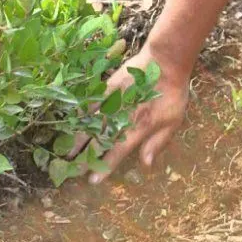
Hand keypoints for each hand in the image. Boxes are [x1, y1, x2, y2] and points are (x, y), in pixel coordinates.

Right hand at [68, 46, 190, 183]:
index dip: (104, 167)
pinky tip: (71, 123)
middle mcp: (122, 118)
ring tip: (67, 152)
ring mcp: (113, 102)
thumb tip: (146, 164)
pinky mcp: (107, 88)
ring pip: (92, 125)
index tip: (92, 180)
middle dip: (86, 157)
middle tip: (73, 170)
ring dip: (78, 139)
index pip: (118, 152)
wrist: (165, 61)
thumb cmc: (173, 92)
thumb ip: (158, 143)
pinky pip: (90, 103)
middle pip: (100, 141)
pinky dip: (80, 114)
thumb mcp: (174, 121)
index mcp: (139, 128)